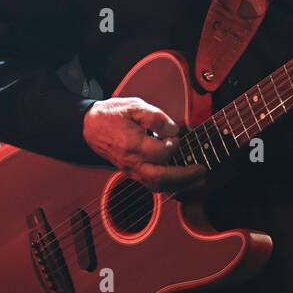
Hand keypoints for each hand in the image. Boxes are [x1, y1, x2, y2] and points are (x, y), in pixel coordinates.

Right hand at [82, 97, 207, 192]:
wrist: (90, 126)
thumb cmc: (113, 114)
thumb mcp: (134, 106)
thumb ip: (155, 117)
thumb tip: (173, 130)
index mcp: (132, 144)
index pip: (161, 152)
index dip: (174, 144)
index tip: (176, 134)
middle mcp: (132, 162)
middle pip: (160, 178)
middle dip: (184, 177)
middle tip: (202, 170)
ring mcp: (131, 170)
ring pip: (156, 186)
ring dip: (179, 185)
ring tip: (198, 180)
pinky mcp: (131, 173)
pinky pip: (151, 185)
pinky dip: (169, 186)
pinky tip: (182, 182)